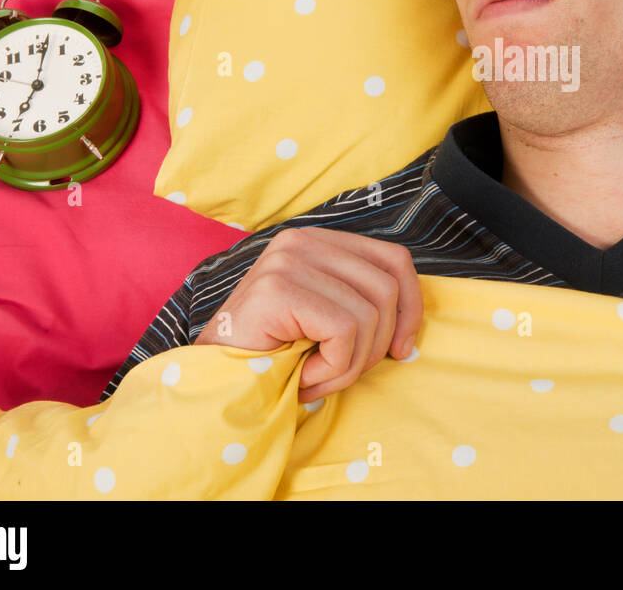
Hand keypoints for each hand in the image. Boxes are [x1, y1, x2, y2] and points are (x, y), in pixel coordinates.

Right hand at [194, 227, 422, 403]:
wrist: (210, 382)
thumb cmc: (270, 357)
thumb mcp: (324, 320)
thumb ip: (360, 304)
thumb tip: (410, 328)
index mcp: (318, 242)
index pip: (394, 259)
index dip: (412, 306)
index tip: (402, 348)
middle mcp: (303, 240)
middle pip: (387, 288)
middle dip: (377, 345)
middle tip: (342, 373)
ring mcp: (289, 260)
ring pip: (368, 314)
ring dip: (350, 364)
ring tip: (315, 377)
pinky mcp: (279, 287)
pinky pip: (344, 331)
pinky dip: (334, 368)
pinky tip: (304, 377)